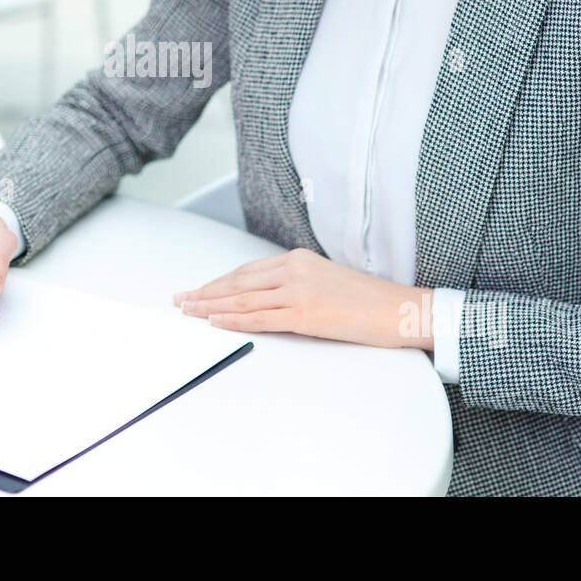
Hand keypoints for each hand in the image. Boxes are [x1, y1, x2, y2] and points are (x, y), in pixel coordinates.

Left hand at [172, 248, 433, 349]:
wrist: (399, 309)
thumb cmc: (368, 300)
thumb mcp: (326, 280)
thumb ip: (296, 283)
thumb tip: (268, 298)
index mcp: (298, 259)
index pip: (247, 271)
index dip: (219, 281)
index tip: (198, 289)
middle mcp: (294, 270)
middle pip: (238, 282)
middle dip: (205, 291)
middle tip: (180, 300)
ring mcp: (299, 291)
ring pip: (242, 299)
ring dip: (210, 306)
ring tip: (188, 311)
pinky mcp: (306, 314)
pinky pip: (261, 318)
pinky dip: (234, 320)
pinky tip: (216, 322)